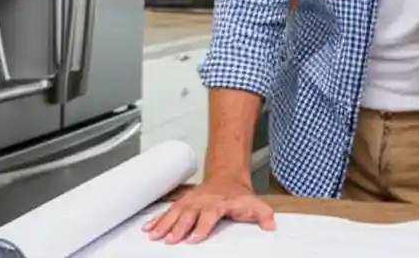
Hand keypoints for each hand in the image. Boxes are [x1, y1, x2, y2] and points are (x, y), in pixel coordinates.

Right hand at [142, 176, 275, 243]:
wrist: (226, 179)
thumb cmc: (237, 196)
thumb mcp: (254, 204)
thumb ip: (263, 215)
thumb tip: (271, 226)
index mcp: (218, 204)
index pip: (209, 216)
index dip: (201, 228)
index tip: (194, 238)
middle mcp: (202, 203)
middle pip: (188, 215)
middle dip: (178, 228)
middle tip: (168, 239)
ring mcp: (190, 202)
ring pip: (174, 213)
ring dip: (163, 224)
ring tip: (153, 235)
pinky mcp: (182, 203)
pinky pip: (167, 211)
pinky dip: (156, 220)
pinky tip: (147, 228)